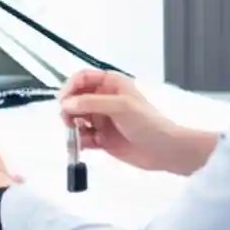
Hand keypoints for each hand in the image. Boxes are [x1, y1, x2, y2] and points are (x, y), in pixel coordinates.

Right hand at [59, 69, 186, 172]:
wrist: (165, 151)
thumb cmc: (149, 123)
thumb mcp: (121, 107)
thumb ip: (92, 103)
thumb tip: (66, 103)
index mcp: (111, 85)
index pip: (82, 78)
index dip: (70, 87)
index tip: (64, 101)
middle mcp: (104, 100)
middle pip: (75, 99)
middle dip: (69, 108)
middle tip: (68, 120)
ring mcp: (103, 120)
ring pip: (76, 119)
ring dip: (72, 126)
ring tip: (77, 134)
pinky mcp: (102, 139)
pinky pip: (83, 137)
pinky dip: (79, 141)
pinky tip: (82, 145)